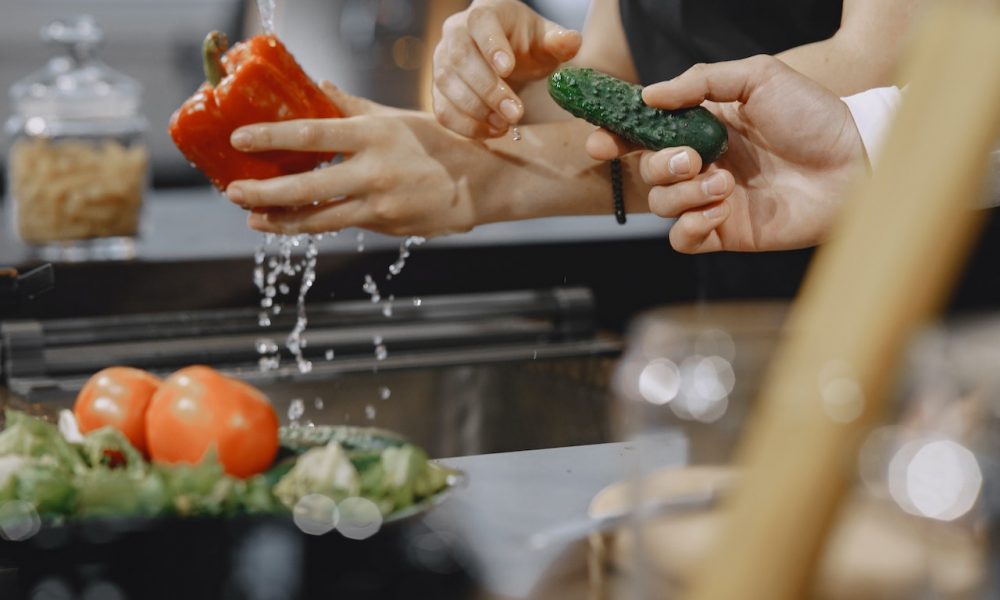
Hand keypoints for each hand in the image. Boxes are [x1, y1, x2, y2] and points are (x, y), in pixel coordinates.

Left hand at [224, 83, 497, 236]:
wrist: (481, 182)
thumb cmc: (438, 142)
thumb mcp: (395, 118)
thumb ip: (352, 106)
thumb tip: (317, 85)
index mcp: (373, 134)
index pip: (312, 134)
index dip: (272, 137)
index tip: (238, 139)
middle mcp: (374, 170)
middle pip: (307, 187)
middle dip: (265, 192)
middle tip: (233, 192)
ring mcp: (381, 203)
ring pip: (320, 218)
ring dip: (282, 220)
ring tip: (254, 218)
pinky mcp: (387, 226)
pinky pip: (343, 224)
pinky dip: (315, 224)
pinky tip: (292, 223)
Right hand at [433, 0, 581, 137]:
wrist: (506, 59)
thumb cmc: (527, 45)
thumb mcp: (546, 41)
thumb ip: (559, 42)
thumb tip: (572, 41)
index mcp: (485, 12)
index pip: (481, 23)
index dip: (492, 46)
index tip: (509, 69)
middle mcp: (456, 32)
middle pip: (460, 57)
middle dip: (488, 89)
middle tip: (515, 113)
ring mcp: (442, 60)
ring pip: (447, 84)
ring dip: (477, 110)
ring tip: (506, 124)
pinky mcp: (439, 90)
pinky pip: (443, 110)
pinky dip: (466, 126)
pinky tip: (493, 130)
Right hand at [587, 55, 866, 252]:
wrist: (854, 163)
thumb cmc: (813, 116)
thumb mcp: (758, 78)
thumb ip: (701, 81)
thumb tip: (649, 96)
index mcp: (705, 126)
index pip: (647, 134)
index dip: (618, 138)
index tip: (603, 140)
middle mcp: (704, 164)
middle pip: (648, 172)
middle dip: (660, 165)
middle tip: (692, 157)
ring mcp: (713, 200)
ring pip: (662, 206)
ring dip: (684, 194)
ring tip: (725, 184)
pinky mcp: (726, 232)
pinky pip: (682, 240)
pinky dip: (692, 226)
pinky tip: (722, 210)